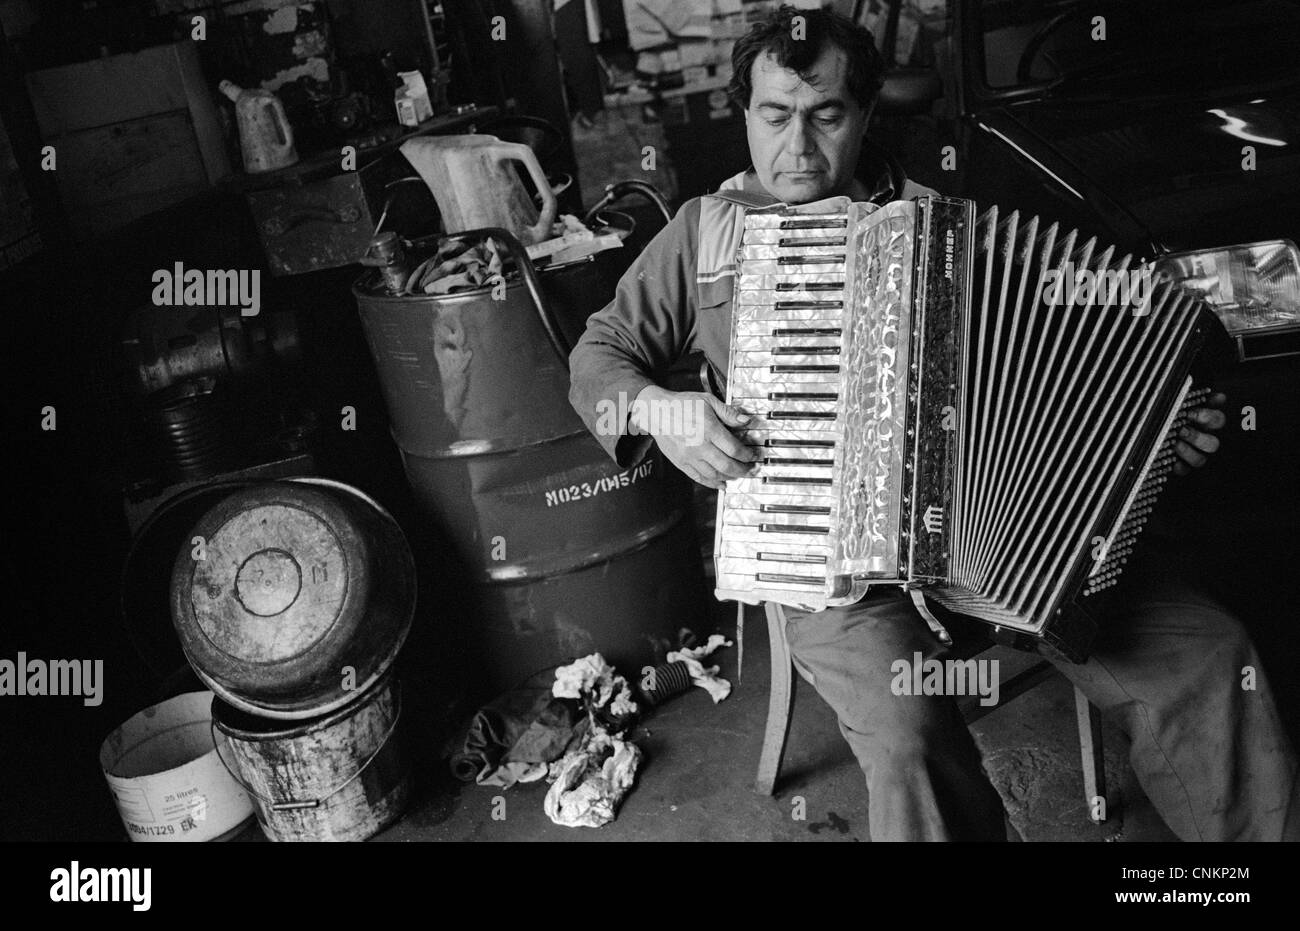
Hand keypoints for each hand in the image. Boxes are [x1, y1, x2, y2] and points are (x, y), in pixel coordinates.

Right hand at [630, 386, 757, 488]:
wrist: (656, 411)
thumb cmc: (681, 404)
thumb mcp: (708, 400)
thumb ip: (728, 412)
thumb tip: (746, 420)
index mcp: (709, 429)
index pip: (734, 449)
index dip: (748, 455)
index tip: (754, 456)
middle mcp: (700, 445)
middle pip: (727, 466)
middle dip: (743, 470)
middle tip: (752, 470)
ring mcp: (689, 456)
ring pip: (715, 475)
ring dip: (730, 477)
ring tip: (739, 475)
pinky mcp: (681, 463)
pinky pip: (699, 478)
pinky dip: (713, 484)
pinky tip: (722, 484)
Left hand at [1174, 391, 1226, 474]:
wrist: (1153, 432)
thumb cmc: (1172, 415)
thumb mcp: (1183, 404)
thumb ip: (1197, 398)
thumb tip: (1219, 397)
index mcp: (1207, 424)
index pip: (1217, 420)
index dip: (1207, 417)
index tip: (1191, 414)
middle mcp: (1205, 440)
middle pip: (1212, 443)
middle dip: (1197, 437)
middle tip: (1182, 431)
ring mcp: (1195, 455)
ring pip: (1200, 459)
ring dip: (1188, 452)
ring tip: (1175, 444)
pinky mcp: (1183, 467)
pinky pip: (1184, 470)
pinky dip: (1178, 467)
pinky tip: (1172, 462)